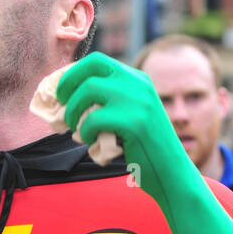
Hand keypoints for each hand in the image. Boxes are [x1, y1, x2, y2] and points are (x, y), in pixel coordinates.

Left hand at [56, 52, 194, 208]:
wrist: (172, 173)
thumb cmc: (145, 149)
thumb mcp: (131, 115)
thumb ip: (109, 101)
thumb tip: (66, 97)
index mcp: (137, 79)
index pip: (97, 61)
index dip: (73, 74)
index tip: (62, 92)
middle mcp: (138, 83)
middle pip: (90, 70)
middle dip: (67, 86)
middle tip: (61, 108)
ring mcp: (137, 101)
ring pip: (88, 90)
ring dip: (72, 111)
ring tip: (75, 129)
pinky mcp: (134, 122)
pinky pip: (93, 119)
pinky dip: (85, 132)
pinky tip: (92, 142)